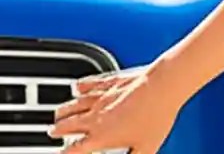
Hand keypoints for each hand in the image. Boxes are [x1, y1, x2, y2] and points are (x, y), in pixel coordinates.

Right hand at [50, 62, 184, 153]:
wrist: (164, 86)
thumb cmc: (157, 116)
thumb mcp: (147, 148)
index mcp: (101, 136)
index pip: (73, 150)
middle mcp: (95, 116)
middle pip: (67, 125)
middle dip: (57, 130)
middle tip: (53, 132)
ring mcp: (101, 97)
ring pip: (72, 104)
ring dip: (64, 111)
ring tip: (60, 114)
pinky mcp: (109, 81)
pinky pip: (88, 84)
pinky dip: (80, 87)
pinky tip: (78, 87)